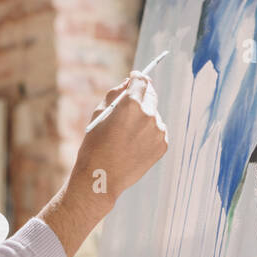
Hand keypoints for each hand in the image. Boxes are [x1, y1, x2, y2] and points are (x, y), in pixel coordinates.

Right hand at [71, 70, 167, 212]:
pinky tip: (133, 145)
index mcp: (132, 104)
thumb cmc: (94, 145)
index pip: (141, 81)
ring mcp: (158, 131)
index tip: (135, 79)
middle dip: (141, 96)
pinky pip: (157, 131)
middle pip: (151, 95)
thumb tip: (129, 83)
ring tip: (126, 134)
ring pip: (154, 115)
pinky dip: (148, 133)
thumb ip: (115, 93)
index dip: (138, 78)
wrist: (101, 178)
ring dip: (144, 117)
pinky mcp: (162, 145)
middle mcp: (149, 115)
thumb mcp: (99, 114)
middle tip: (130, 106)